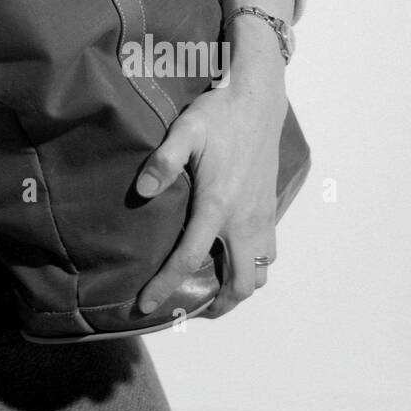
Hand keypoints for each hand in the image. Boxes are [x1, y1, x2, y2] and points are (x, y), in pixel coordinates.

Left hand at [133, 20, 287, 317]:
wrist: (258, 101)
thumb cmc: (218, 116)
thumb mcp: (185, 132)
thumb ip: (163, 162)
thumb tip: (141, 193)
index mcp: (218, 205)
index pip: (191, 258)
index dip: (167, 286)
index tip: (146, 305)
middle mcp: (244, 220)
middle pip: (239, 283)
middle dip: (216, 305)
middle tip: (186, 309)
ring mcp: (261, 217)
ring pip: (258, 272)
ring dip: (237, 287)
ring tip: (209, 288)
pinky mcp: (269, 209)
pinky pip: (267, 253)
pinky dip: (251, 267)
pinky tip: (230, 256)